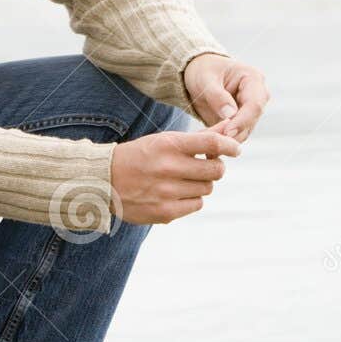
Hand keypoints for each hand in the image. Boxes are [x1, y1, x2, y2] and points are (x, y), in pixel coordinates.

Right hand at [109, 129, 240, 224]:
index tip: (235, 149)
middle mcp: (169, 168)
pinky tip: (176, 193)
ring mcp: (167, 192)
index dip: (229, 145)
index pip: (211, 142)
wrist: (105, 180)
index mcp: (169, 145)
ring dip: (202, 184)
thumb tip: (229, 128)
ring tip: (184, 179)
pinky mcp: (165, 212)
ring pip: (207, 189)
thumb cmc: (141, 156)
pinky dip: (191, 199)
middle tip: (205, 165)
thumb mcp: (165, 140)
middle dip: (215, 167)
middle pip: (216, 170)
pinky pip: (196, 205)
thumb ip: (198, 138)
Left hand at [183, 53, 270, 142]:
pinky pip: (235, 137)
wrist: (199, 75)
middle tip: (213, 145)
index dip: (242, 121)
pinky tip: (208, 150)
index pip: (254, 105)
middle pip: (251, 122)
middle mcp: (257, 97)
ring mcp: (250, 112)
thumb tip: (230, 115)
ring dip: (227, 142)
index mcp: (253, 80)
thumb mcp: (206, 78)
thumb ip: (217, 96)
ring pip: (244, 133)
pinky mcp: (240, 123)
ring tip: (207, 149)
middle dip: (233, 135)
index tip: (227, 132)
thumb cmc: (204, 70)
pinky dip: (222, 144)